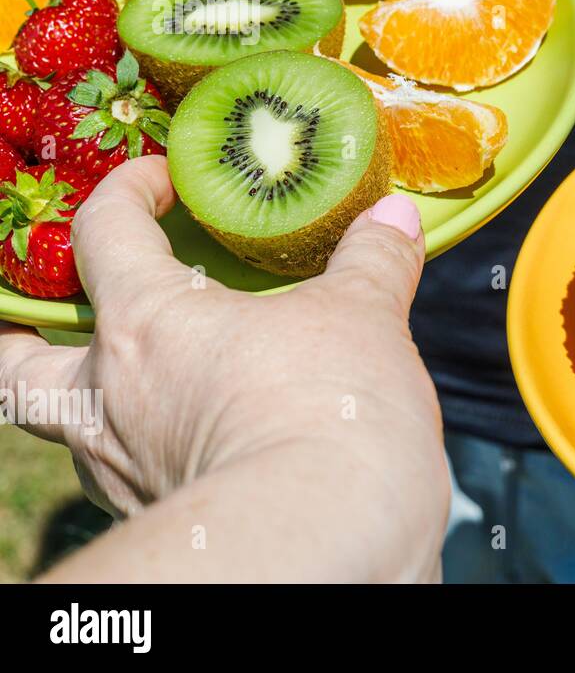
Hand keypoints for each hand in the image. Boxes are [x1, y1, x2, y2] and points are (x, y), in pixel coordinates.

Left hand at [0, 157, 447, 580]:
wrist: (326, 536)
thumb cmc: (330, 411)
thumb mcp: (365, 316)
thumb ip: (373, 258)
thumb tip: (394, 216)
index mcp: (146, 324)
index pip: (103, 234)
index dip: (125, 194)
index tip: (156, 181)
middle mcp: (108, 398)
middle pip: (15, 363)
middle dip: (21, 334)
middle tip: (52, 314)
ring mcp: (122, 469)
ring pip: (67, 430)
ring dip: (92, 399)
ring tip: (143, 381)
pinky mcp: (155, 518)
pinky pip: (128, 477)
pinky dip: (150, 451)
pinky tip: (199, 440)